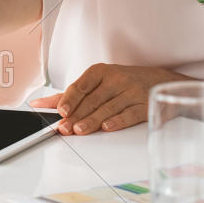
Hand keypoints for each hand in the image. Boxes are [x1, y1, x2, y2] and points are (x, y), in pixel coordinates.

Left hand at [31, 64, 186, 134]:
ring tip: (79, 131)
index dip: (70, 99)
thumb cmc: (125, 82)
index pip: (81, 86)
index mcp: (102, 72)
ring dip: (92, 120)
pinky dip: (118, 121)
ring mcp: (132, 92)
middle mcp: (116, 79)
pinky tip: (107, 127)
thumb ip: (71, 95)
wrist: (161, 81)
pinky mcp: (144, 105)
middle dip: (76, 115)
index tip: (60, 111)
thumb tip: (42, 104)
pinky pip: (129, 114)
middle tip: (64, 128)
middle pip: (92, 100)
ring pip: (108, 108)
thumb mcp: (98, 82)